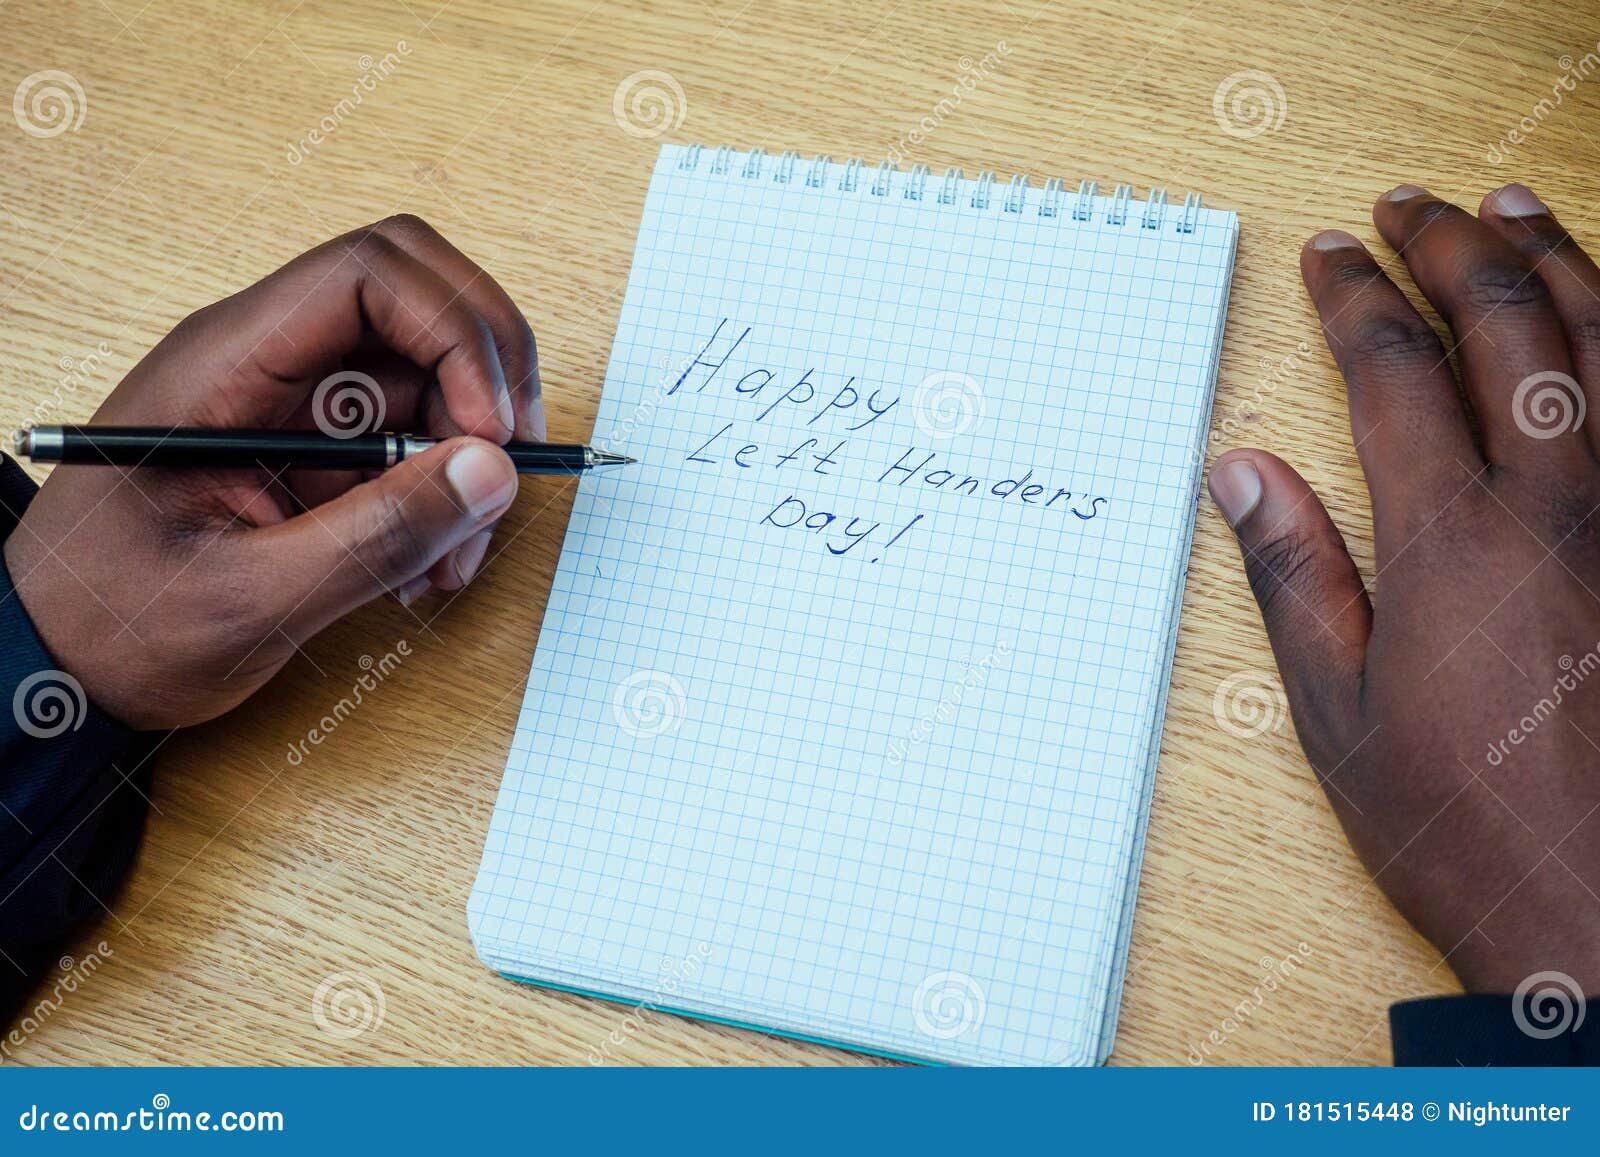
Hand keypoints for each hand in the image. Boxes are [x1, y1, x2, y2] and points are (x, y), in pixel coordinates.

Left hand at [4, 215, 543, 729]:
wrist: (59, 665)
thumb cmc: (117, 625)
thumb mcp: (249, 598)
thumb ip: (374, 537)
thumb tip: (489, 473)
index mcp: (225, 364)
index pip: (369, 273)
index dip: (454, 332)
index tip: (488, 431)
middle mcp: (265, 359)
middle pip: (417, 298)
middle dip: (487, 374)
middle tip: (504, 469)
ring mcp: (294, 399)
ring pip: (428, 376)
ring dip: (468, 456)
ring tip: (451, 558)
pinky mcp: (315, 445)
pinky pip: (410, 436)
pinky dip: (442, 494)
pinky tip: (424, 565)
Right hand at [1209, 183, 1599, 993]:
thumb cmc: (1462, 821)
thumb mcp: (1338, 713)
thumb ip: (1295, 575)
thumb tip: (1241, 472)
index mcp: (1453, 539)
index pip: (1396, 372)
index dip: (1355, 298)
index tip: (1327, 255)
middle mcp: (1560, 504)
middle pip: (1507, 326)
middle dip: (1451, 247)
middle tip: (1408, 206)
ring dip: (1555, 259)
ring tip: (1511, 209)